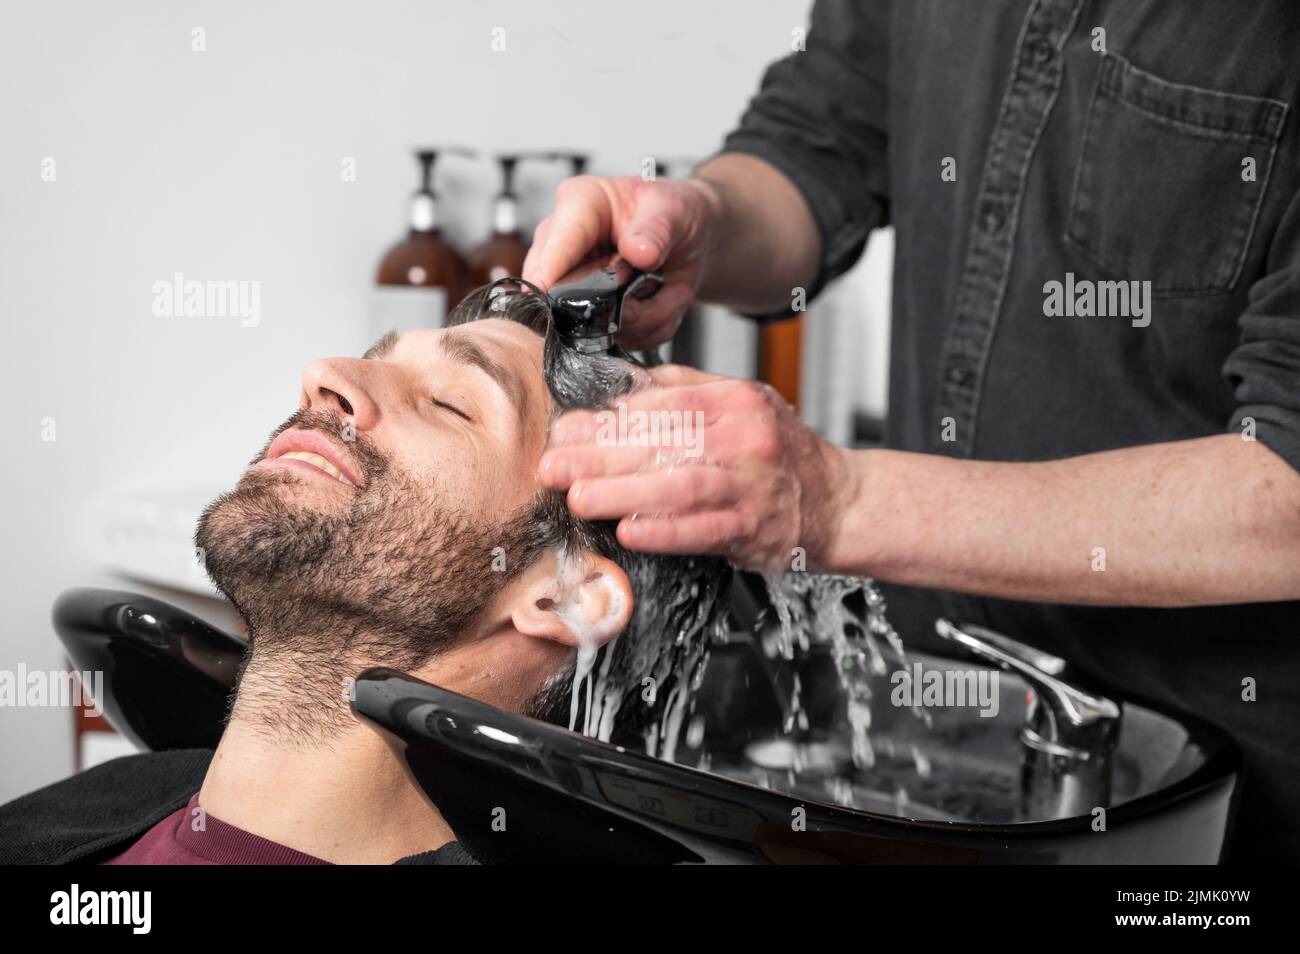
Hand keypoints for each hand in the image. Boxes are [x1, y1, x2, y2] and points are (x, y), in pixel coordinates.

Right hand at [522, 175, 721, 349]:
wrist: (690, 242)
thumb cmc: (673, 213)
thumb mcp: (674, 210)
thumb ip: (658, 229)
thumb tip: (639, 252)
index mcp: (578, 206)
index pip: (557, 243)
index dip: (549, 269)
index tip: (544, 290)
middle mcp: (566, 249)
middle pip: (564, 296)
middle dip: (618, 304)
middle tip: (657, 280)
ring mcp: (575, 288)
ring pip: (599, 326)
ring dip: (645, 317)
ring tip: (667, 286)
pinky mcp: (593, 318)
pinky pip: (622, 340)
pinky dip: (651, 327)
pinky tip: (661, 300)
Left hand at [536, 365, 855, 575]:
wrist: (837, 500)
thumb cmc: (777, 454)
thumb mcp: (738, 405)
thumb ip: (682, 392)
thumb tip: (614, 386)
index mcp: (734, 399)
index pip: (659, 403)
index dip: (605, 418)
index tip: (563, 430)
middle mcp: (745, 436)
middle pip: (660, 442)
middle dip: (597, 455)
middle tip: (552, 466)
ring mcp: (753, 484)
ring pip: (678, 485)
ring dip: (621, 493)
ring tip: (577, 499)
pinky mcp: (756, 528)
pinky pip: (704, 530)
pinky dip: (665, 531)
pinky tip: (629, 532)